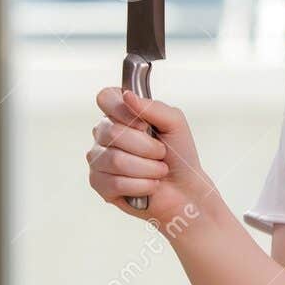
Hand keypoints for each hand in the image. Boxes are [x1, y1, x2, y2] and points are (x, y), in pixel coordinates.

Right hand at [88, 86, 213, 226]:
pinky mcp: (98, 184)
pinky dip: (143, 186)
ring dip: (148, 168)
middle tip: (161, 153)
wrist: (186, 189)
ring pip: (116, 160)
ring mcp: (98, 159)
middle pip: (112, 132)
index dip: (125, 112)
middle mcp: (103, 134)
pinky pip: (115, 183)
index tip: (144, 125)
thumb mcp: (175, 124)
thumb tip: (127, 95)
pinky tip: (149, 185)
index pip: (105, 98)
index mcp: (119, 114)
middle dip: (147, 147)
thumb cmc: (179, 155)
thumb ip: (153, 107)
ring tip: (158, 171)